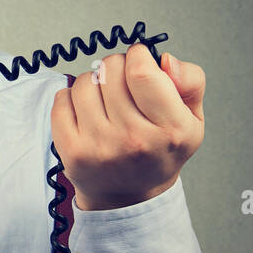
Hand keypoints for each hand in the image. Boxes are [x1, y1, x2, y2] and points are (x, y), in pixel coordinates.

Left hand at [50, 44, 204, 210]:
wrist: (129, 197)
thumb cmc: (160, 150)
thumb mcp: (191, 119)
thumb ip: (190, 82)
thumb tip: (165, 60)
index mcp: (171, 130)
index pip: (141, 72)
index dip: (137, 55)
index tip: (138, 60)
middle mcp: (134, 140)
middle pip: (110, 70)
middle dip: (116, 67)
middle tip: (122, 83)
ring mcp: (100, 147)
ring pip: (84, 82)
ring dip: (93, 82)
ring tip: (105, 100)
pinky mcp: (72, 151)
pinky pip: (61, 99)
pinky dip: (71, 98)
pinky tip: (87, 112)